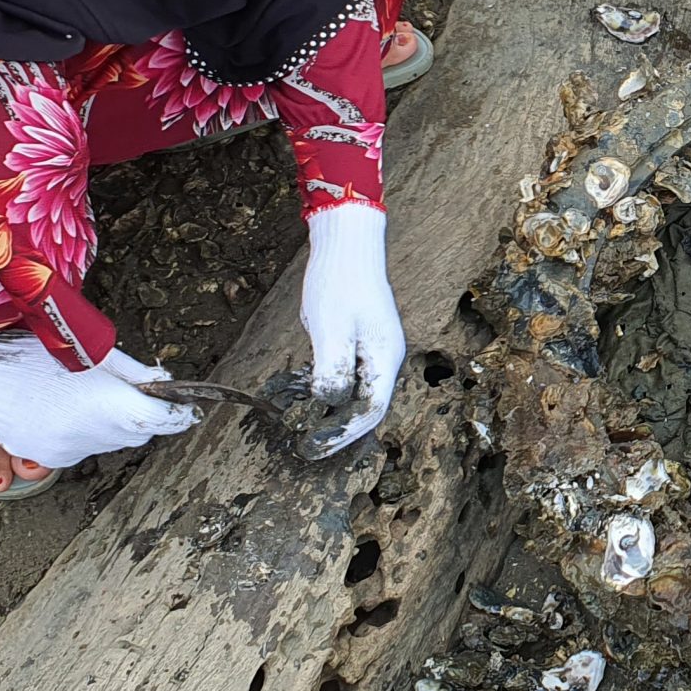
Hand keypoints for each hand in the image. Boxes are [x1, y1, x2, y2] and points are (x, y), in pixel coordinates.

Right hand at [0, 332, 197, 469]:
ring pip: (114, 442)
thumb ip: (130, 371)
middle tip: (148, 395)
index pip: (159, 418)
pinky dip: (93, 432)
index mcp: (103, 405)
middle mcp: (90, 435)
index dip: (179, 413)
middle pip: (139, 432)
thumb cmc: (27, 356)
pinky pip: (87, 447)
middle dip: (148, 416)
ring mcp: (69, 450)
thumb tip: (162, 383)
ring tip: (104, 397)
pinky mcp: (50, 458)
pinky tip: (75, 409)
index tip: (189, 407)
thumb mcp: (86, 353)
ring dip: (120, 424)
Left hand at [300, 203, 404, 455]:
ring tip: (304, 426)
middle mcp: (385, 357)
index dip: (343, 434)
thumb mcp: (330, 329)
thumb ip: (332, 371)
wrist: (348, 242)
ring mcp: (376, 347)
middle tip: (306, 446)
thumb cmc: (339, 282)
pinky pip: (351, 375)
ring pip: (359, 391)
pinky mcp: (362, 338)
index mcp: (384, 358)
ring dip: (333, 412)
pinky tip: (309, 394)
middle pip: (368, 405)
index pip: (370, 411)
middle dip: (338, 429)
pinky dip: (330, 390)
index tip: (315, 448)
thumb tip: (330, 404)